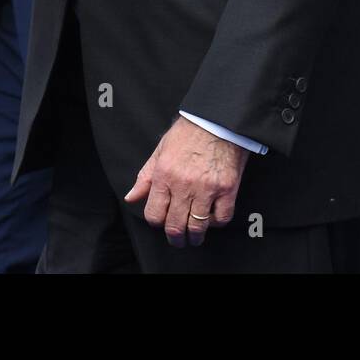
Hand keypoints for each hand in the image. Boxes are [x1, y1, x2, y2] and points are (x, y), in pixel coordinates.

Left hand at [123, 116, 248, 247]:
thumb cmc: (188, 132)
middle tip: (177, 239)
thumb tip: (131, 197)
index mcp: (164, 174)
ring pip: (198, 226)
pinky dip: (216, 222)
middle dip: (174, 238)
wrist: (216, 119)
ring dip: (194, 236)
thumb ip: (145, 177)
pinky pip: (222, 218)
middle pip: (175, 225)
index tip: (160, 221)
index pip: (154, 213)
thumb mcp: (160, 150)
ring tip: (194, 237)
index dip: (156, 222)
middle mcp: (184, 184)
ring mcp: (207, 188)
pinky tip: (212, 218)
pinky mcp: (227, 189)